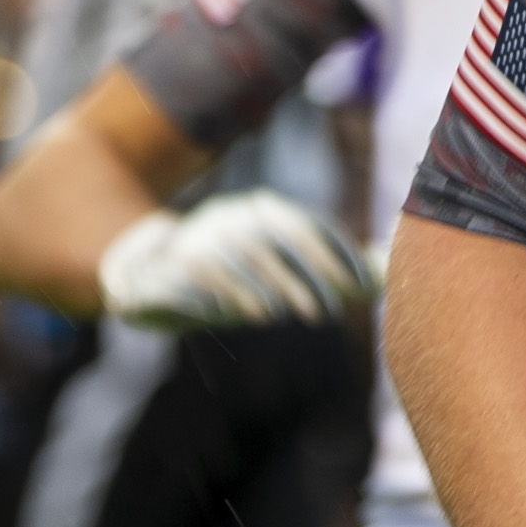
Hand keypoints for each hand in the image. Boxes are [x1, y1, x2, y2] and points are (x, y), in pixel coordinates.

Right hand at [97, 190, 377, 328]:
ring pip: (232, 257)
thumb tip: (384, 272)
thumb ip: (323, 267)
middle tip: (322, 313)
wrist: (141, 267)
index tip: (357, 288)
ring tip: (277, 316)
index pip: (306, 227)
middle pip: (272, 243)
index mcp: (261, 210)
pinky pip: (191, 276)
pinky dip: (216, 294)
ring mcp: (193, 237)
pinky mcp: (163, 265)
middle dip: (299, 278)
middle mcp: (229, 217)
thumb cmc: (227, 271)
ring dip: (258, 287)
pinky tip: (233, 315)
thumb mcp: (272, 263)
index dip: (334, 255)